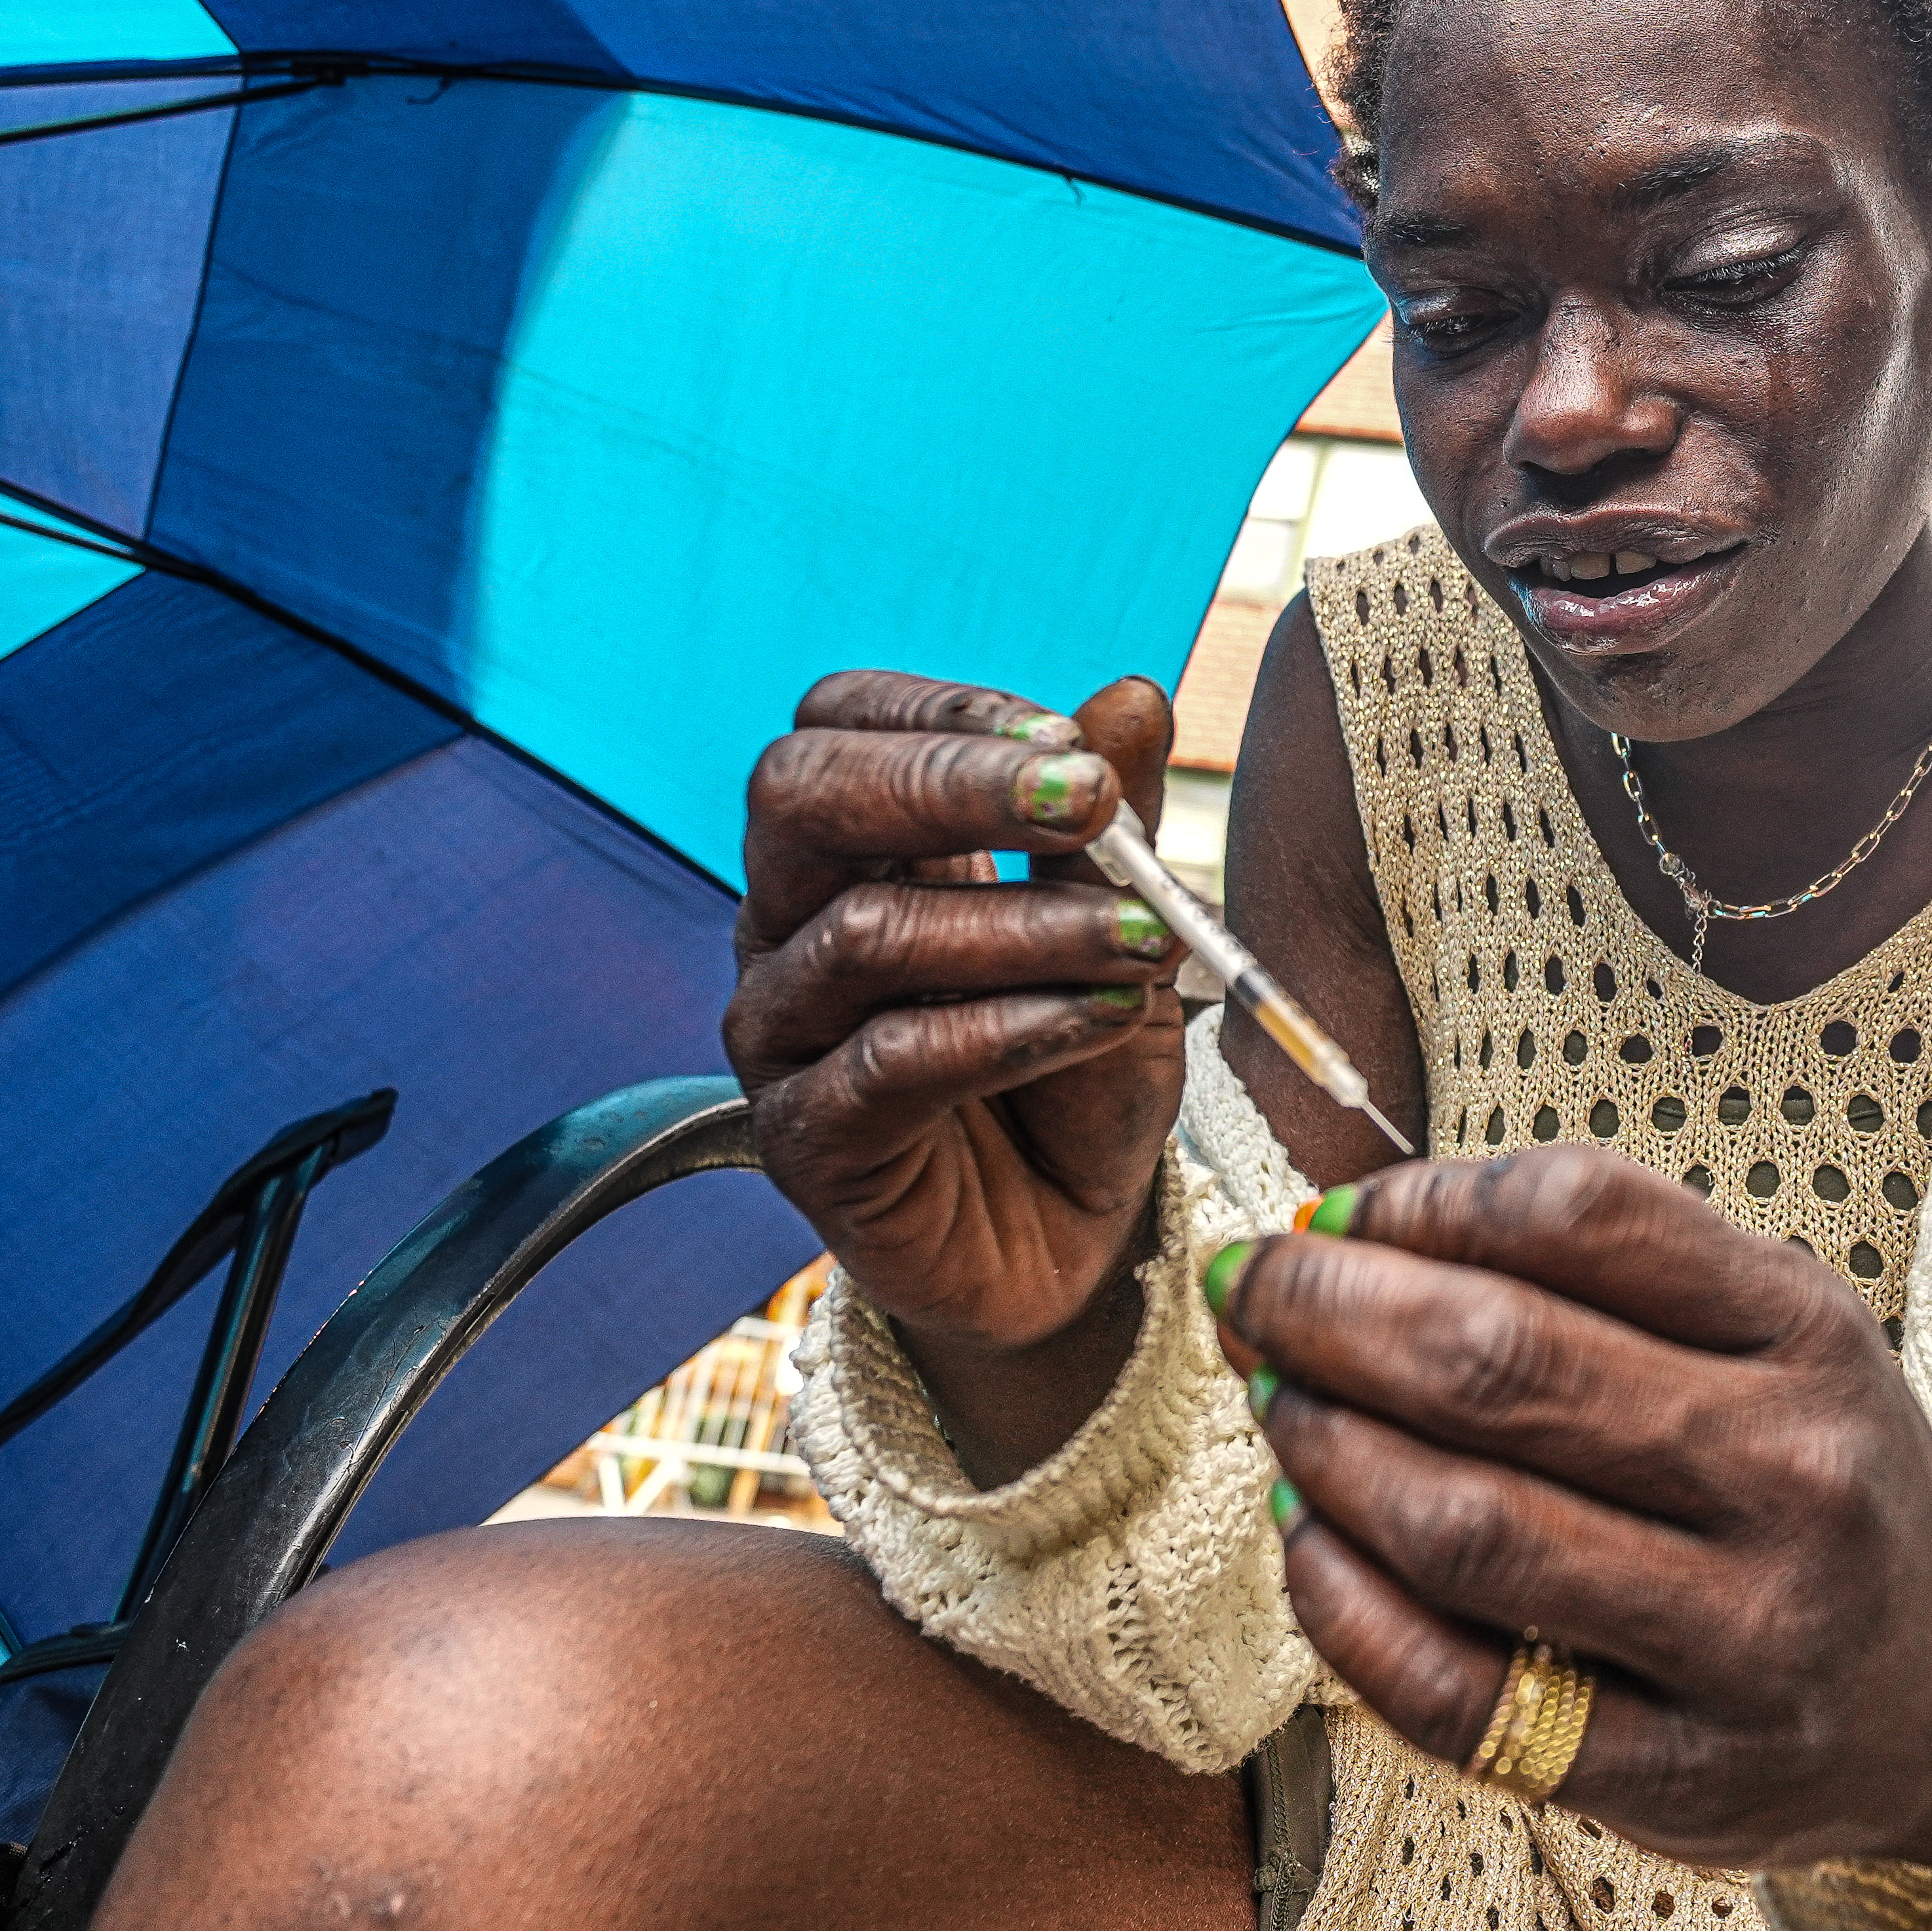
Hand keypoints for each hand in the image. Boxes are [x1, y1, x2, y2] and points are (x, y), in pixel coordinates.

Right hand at [725, 674, 1186, 1475]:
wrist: (1074, 1237)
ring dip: (1027, 925)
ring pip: (866, 931)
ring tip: (1150, 944)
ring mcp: (781, 1030)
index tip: (1073, 742)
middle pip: (804, 795)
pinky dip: (1012, 1028)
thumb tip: (1133, 693)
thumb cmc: (1078, 1064)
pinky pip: (889, 1059)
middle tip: (1090, 804)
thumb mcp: (1118, 927)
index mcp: (853, 845)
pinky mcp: (805, 1137)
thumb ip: (1111, 824)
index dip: (945, 714)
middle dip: (953, 785)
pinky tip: (1100, 1019)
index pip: (842, 724)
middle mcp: (790, 921)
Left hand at [1213, 1148, 1931, 1872]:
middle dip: (1331, 1310)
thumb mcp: (1765, 1326)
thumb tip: (1349, 1225)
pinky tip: (1310, 1539)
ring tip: (1278, 1403)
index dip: (1422, 1200)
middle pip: (1501, 1364)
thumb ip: (1594, 1265)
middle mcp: (1793, 1478)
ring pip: (1465, 1527)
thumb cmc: (1808, 1473)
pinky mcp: (1678, 1778)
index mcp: (1810, 1333)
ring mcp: (1744, 1639)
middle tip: (1252, 1288)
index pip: (1579, 1213)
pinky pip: (1457, 1692)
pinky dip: (1344, 1606)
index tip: (1336, 1208)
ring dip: (1325, 1447)